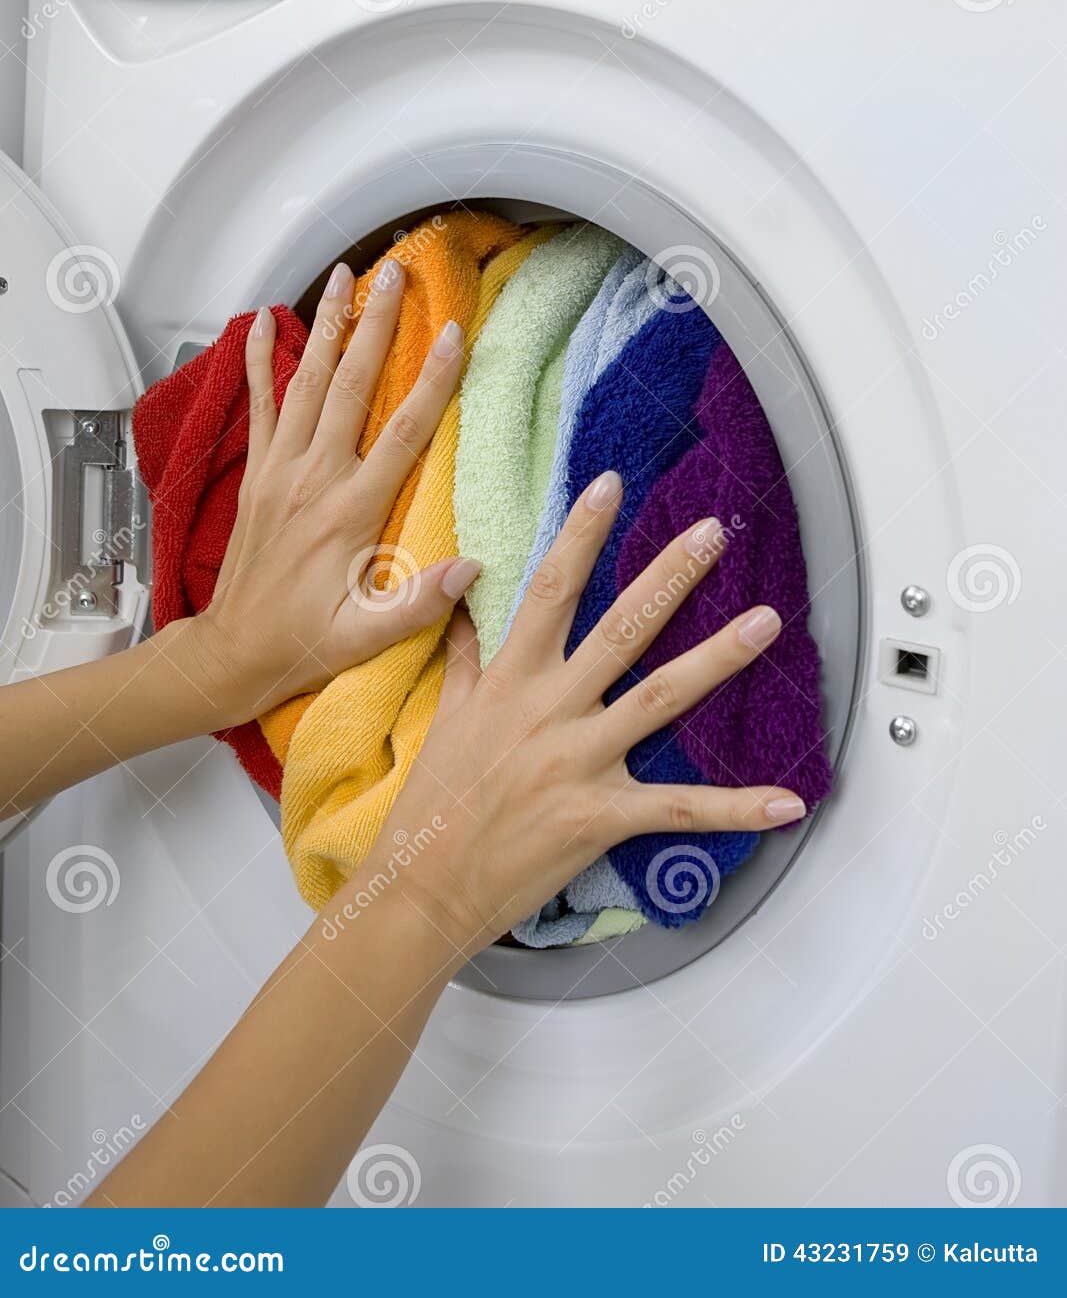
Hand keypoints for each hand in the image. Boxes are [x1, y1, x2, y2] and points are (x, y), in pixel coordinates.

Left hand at [189, 259, 481, 724]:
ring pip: (308, 383)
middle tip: (394, 275)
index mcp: (349, 512)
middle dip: (375, 326)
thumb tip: (471, 568)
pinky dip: (260, 361)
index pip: (401, 433)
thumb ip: (418, 604)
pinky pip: (259, 406)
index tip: (453, 335)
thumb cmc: (302, 645)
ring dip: (327, 326)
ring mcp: (281, 471)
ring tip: (343, 276)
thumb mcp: (364, 638)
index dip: (432, 381)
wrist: (231, 653)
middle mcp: (313, 479)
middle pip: (351, 387)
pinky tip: (262, 321)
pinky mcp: (258, 475)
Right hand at [369, 470, 806, 957]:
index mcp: (512, 680)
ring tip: (766, 621)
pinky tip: (788, 801)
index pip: (550, 590)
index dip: (582, 535)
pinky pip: (680, 808)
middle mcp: (550, 711)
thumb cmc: (432, 804)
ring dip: (719, 659)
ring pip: (661, 699)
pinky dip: (736, 807)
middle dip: (669, 576)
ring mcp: (579, 762)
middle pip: (621, 629)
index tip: (611, 485)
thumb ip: (466, 652)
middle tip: (712, 532)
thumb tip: (465, 596)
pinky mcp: (600, 817)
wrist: (421, 887)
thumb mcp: (447, 716)